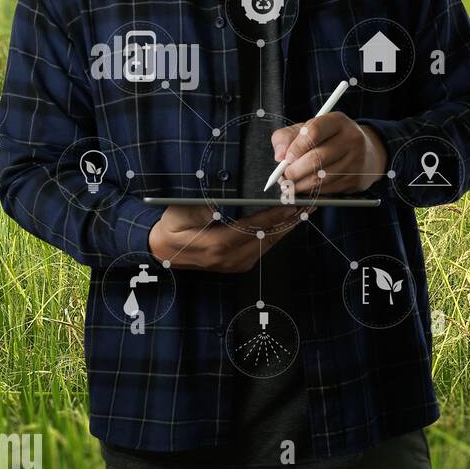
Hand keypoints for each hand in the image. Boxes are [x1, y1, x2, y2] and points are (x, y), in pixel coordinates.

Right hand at [149, 204, 308, 272]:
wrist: (162, 250)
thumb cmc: (171, 228)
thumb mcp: (177, 214)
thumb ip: (198, 209)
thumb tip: (219, 204)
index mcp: (217, 245)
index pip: (253, 228)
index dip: (273, 215)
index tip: (290, 203)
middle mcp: (231, 259)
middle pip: (268, 237)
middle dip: (288, 220)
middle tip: (307, 203)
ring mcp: (237, 264)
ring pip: (269, 243)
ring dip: (287, 226)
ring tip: (303, 210)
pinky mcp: (240, 265)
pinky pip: (264, 248)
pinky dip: (277, 233)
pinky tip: (288, 221)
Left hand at [270, 111, 386, 193]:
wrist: (366, 153)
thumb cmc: (330, 139)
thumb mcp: (308, 129)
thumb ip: (287, 137)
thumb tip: (279, 156)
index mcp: (338, 122)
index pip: (314, 132)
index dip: (296, 147)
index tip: (286, 158)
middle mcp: (351, 139)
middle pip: (316, 158)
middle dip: (294, 171)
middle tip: (284, 176)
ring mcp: (356, 161)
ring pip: (321, 178)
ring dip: (301, 185)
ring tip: (291, 184)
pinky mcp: (356, 180)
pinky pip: (328, 190)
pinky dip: (312, 191)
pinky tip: (306, 187)